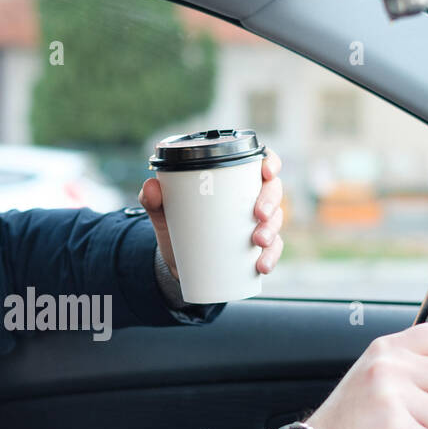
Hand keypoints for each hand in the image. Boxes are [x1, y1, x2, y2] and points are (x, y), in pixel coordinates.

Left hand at [139, 152, 284, 280]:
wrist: (179, 263)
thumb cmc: (177, 226)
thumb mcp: (163, 212)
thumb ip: (152, 198)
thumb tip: (151, 187)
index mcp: (233, 180)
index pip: (259, 162)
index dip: (270, 162)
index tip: (266, 171)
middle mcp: (250, 198)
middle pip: (273, 190)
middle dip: (271, 201)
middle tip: (259, 214)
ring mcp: (257, 223)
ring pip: (276, 220)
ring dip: (272, 230)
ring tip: (258, 241)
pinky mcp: (258, 248)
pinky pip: (272, 249)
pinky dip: (270, 257)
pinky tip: (262, 265)